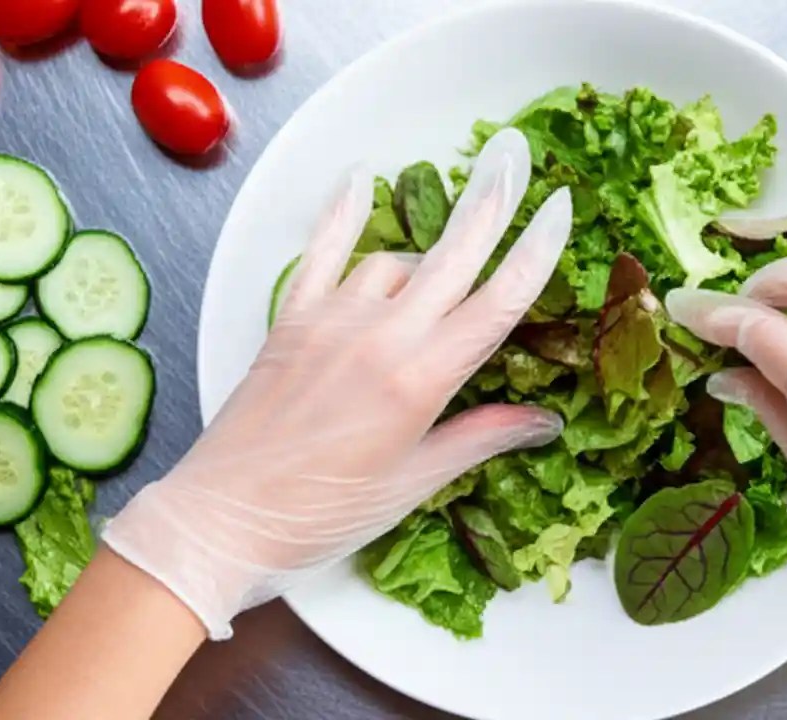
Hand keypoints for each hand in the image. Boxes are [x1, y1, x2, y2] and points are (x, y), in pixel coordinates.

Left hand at [103, 129, 572, 638]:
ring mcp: (331, 322)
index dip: (535, 253)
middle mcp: (379, 338)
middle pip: (452, 258)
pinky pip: (322, 253)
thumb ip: (480, 438)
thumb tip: (544, 421)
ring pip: (395, 261)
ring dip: (428, 254)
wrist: (224, 517)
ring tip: (445, 272)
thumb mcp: (414, 483)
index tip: (562, 209)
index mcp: (419, 381)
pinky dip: (341, 214)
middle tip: (518, 154)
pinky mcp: (290, 320)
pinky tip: (357, 178)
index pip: (496, 304)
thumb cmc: (323, 513)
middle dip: (491, 203)